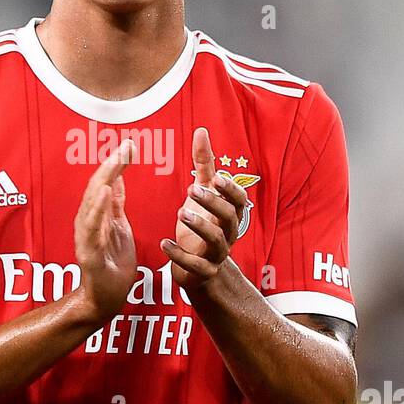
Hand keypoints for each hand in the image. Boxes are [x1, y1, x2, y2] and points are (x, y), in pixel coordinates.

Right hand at [74, 139, 137, 320]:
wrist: (104, 300)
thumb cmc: (111, 265)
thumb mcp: (118, 227)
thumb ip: (115, 204)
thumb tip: (115, 177)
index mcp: (97, 215)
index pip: (105, 182)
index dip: (116, 163)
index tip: (130, 144)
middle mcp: (88, 222)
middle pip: (97, 186)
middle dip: (111, 164)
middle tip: (126, 145)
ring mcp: (86, 236)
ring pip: (92, 202)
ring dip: (104, 179)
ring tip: (116, 160)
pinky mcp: (88, 253)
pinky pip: (91, 227)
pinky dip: (97, 208)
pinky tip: (105, 191)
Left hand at [161, 127, 248, 289]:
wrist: (199, 271)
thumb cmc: (202, 226)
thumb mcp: (202, 194)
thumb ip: (204, 164)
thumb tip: (201, 131)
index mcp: (229, 214)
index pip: (239, 201)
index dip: (230, 190)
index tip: (217, 177)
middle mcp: (228, 234)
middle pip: (229, 218)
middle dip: (213, 203)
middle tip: (192, 190)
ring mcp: (217, 255)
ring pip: (216, 241)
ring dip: (200, 226)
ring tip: (180, 212)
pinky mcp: (203, 272)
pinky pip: (195, 265)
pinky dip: (180, 255)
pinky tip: (164, 243)